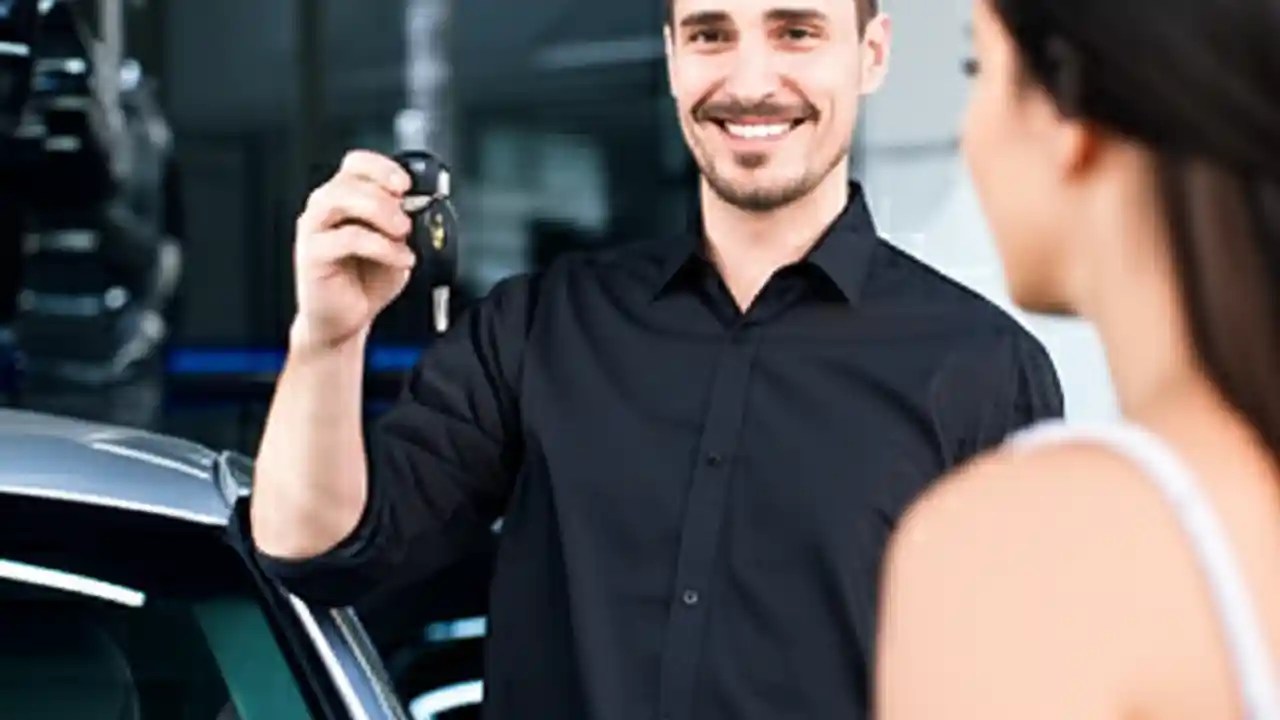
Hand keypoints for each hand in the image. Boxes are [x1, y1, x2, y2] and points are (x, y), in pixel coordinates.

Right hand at [291, 150, 415, 350]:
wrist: (345, 320)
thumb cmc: (365, 282)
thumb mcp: (395, 245)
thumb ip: (402, 223)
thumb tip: (418, 208)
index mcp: (344, 198)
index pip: (357, 163)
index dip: (382, 168)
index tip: (406, 184)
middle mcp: (325, 208)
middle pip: (349, 179)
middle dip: (385, 194)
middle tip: (407, 219)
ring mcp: (315, 229)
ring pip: (340, 199)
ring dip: (378, 211)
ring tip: (402, 233)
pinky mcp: (312, 254)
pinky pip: (347, 238)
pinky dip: (381, 246)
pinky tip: (400, 259)